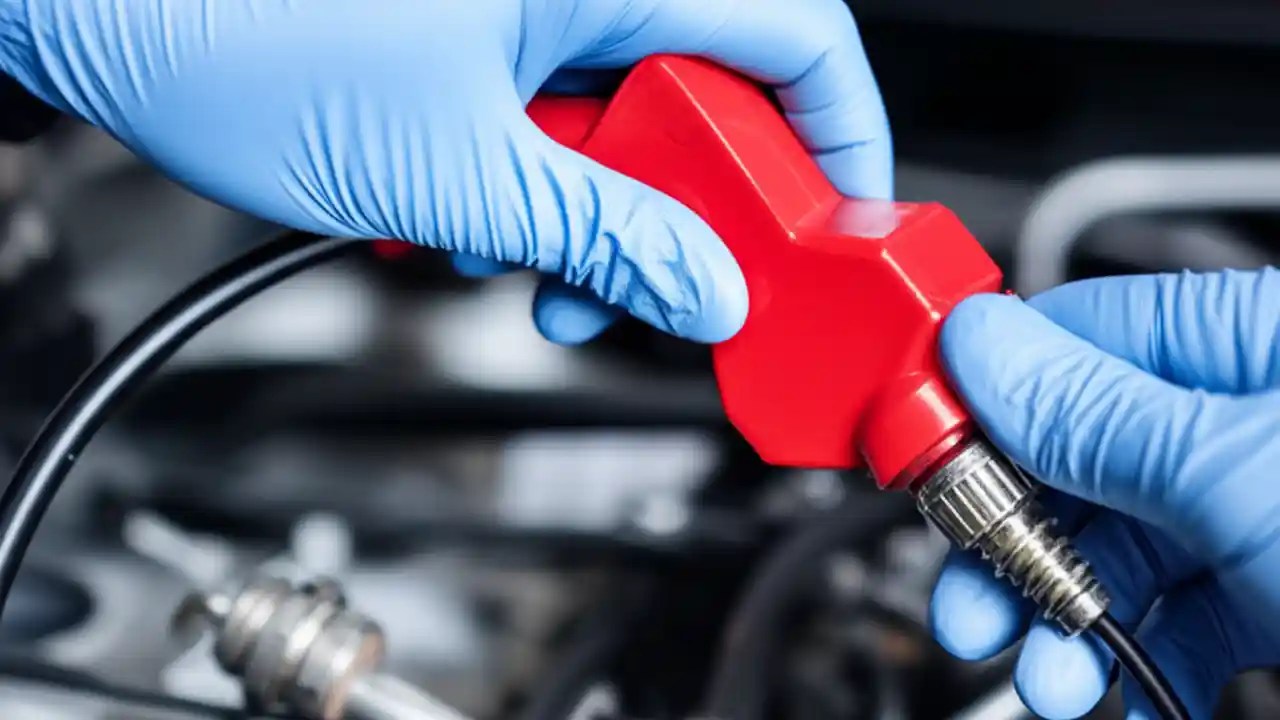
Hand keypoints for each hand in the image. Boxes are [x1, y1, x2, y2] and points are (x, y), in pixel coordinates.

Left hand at [0, 0, 889, 344]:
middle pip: (712, 99)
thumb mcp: (456, 170)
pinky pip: (552, 123)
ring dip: (597, 219)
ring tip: (526, 264)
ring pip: (627, 126)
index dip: (836, 148)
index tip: (837, 242)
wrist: (86, 2)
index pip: (796, 41)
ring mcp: (525, 8)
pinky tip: (469, 222)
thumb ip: (606, 235)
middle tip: (661, 289)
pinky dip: (533, 192)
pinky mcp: (476, 40)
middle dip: (691, 214)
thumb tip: (707, 288)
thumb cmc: (230, 26)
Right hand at [929, 269, 1279, 718]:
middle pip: (1073, 460)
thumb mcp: (1233, 467)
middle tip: (972, 601)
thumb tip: (977, 345)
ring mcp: (1255, 502)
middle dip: (1009, 539)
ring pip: (1114, 547)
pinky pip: (1173, 612)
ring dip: (1059, 617)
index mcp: (1240, 338)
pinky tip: (1112, 688)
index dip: (975, 401)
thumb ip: (1094, 412)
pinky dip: (1128, 656)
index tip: (916, 463)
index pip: (1062, 342)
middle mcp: (1240, 413)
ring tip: (1046, 675)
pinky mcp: (1276, 584)